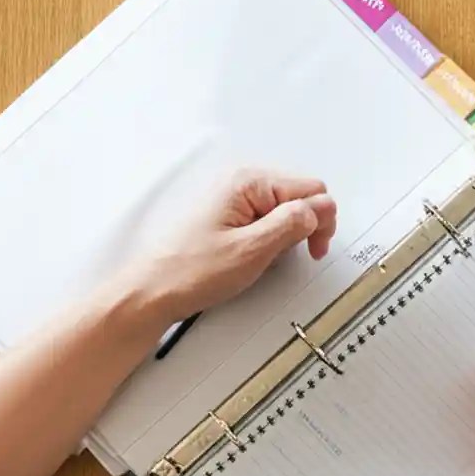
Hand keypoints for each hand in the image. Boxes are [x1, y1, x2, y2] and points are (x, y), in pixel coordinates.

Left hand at [123, 169, 336, 323]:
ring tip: (271, 260)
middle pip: (300, 196)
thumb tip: (322, 207)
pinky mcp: (230, 217)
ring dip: (289, 235)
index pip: (311, 189)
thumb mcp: (252, 250)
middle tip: (301, 257)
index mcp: (248, 183)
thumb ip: (292, 223)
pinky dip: (273, 240)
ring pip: (285, 211)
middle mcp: (242, 184)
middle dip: (308, 227)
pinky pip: (267, 221)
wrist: (152, 292)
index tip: (315, 250)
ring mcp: (235, 200)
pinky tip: (260, 257)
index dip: (322, 220)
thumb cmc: (192, 272)